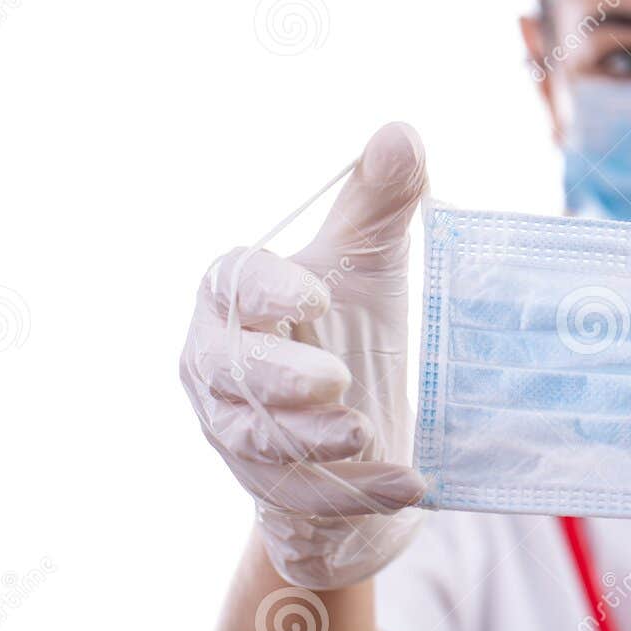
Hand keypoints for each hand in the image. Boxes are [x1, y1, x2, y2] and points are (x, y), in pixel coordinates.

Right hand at [179, 123, 428, 588]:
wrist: (354, 436)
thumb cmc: (347, 331)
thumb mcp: (370, 268)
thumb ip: (378, 206)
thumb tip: (400, 132)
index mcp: (236, 299)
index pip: (229, 284)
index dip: (265, 289)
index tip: (314, 293)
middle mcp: (219, 366)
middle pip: (228, 371)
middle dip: (279, 379)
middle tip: (336, 380)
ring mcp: (238, 433)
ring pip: (258, 442)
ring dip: (313, 443)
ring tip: (365, 432)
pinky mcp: (272, 490)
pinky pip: (306, 498)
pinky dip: (357, 493)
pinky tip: (410, 482)